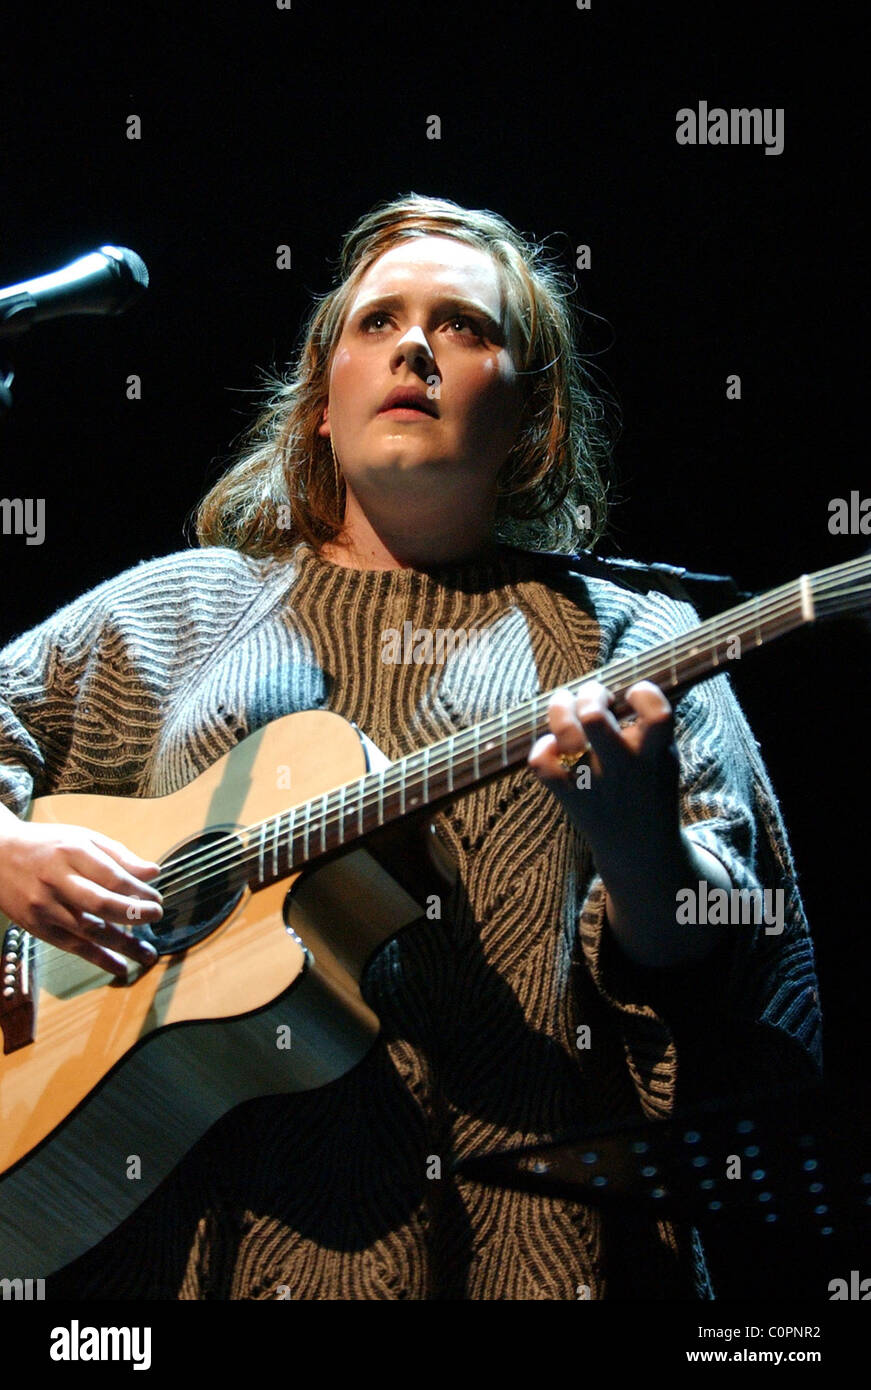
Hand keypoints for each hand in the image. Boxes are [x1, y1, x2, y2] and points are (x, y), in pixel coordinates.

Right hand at [0, 819, 161, 977]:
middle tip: (156, 917)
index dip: (139, 891)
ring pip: (88, 930)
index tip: (157, 899)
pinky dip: (98, 958)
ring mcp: (44, 905)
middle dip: (134, 914)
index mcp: (72, 852)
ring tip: (147, 954)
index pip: (113, 877)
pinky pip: (71, 946)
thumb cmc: (48, 845)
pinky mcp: (36, 926)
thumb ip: (119, 855)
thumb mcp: (83, 839)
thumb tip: (153, 872)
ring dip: (122, 945)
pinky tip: (120, 966)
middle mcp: (57, 879)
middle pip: (100, 904)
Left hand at [529, 680, 730, 966]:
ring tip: (566, 706)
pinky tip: (555, 748)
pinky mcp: (569, 796)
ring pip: (563, 734)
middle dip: (589, 694)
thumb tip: (622, 677)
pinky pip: (542, 764)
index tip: (635, 694)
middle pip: (593, 717)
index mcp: (655, 755)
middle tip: (594, 699)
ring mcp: (593, 782)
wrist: (639, 850)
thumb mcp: (664, 757)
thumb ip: (648, 724)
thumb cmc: (648, 788)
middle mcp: (623, 768)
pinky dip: (542, 749)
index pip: (656, 712)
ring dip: (560, 708)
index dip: (644, 692)